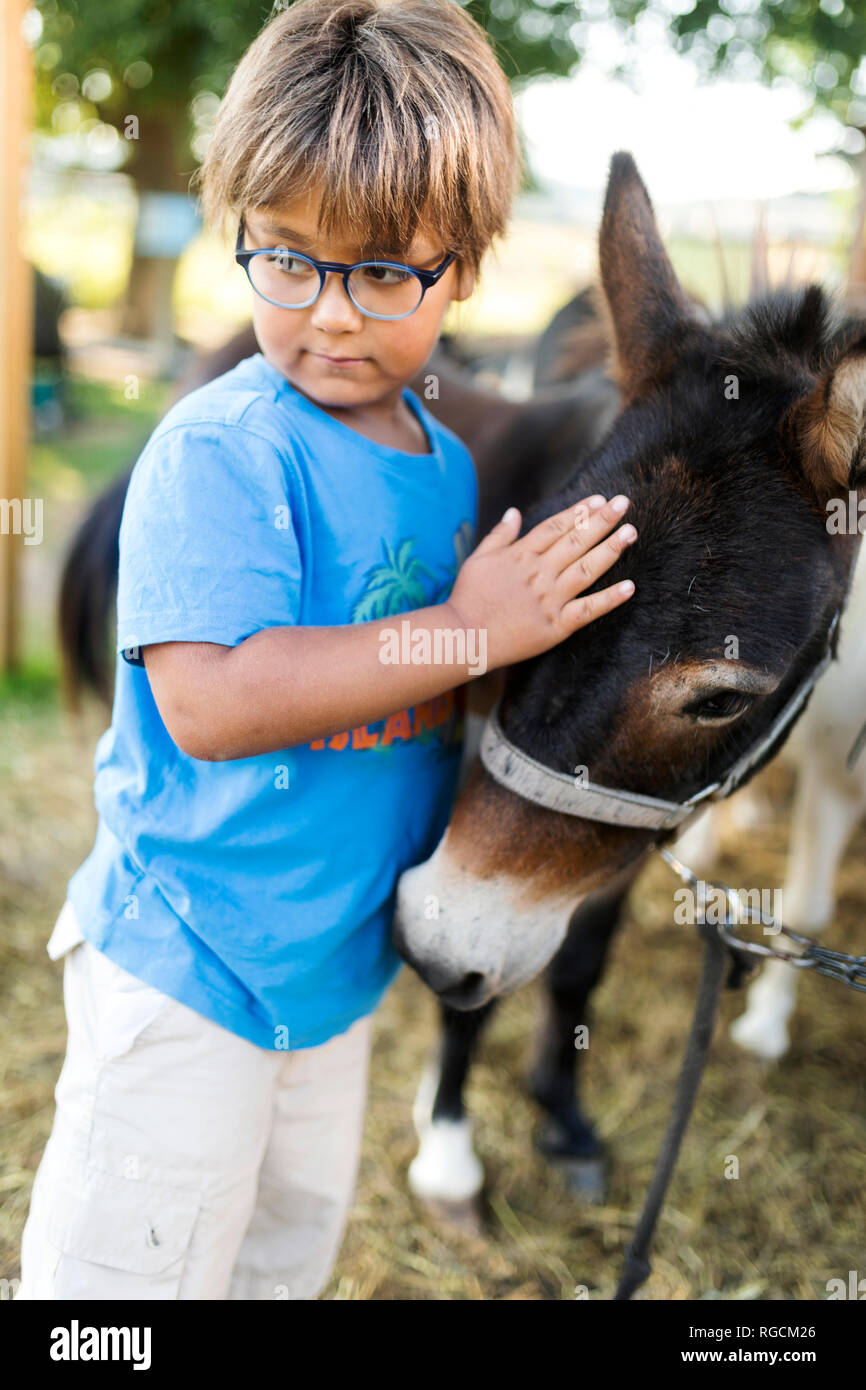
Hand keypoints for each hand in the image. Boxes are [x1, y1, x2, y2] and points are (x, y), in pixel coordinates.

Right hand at [444, 494, 636, 669]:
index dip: (580, 512)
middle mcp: (539, 573)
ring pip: (587, 569)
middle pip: (576, 541)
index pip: (556, 527)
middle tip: (624, 503)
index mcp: (521, 555)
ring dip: (611, 549)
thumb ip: (499, 535)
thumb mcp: (478, 559)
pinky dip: (610, 599)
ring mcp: (550, 599)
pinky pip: (587, 610)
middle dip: (602, 520)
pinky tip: (630, 587)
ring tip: (631, 532)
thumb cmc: (468, 598)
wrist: (464, 637)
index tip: (600, 500)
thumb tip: (515, 512)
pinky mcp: (556, 626)